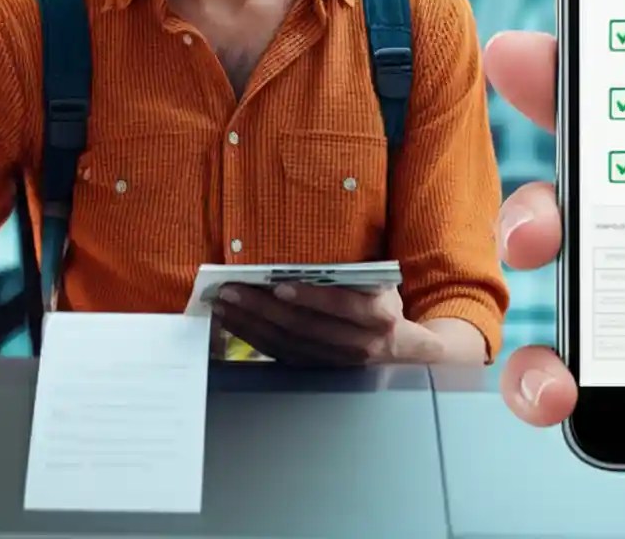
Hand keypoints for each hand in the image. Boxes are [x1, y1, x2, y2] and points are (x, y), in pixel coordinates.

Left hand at [211, 283, 445, 365]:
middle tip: (232, 291)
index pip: (341, 305)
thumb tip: (306, 254)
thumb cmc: (382, 303)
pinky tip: (234, 323)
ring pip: (288, 343)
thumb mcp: (381, 284)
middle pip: (304, 326)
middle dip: (263, 308)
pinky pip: (281, 355)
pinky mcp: (318, 370)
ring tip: (224, 305)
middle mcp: (358, 343)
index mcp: (377, 315)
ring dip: (251, 324)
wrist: (400, 349)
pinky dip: (254, 339)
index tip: (278, 285)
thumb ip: (354, 273)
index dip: (310, 297)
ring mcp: (336, 361)